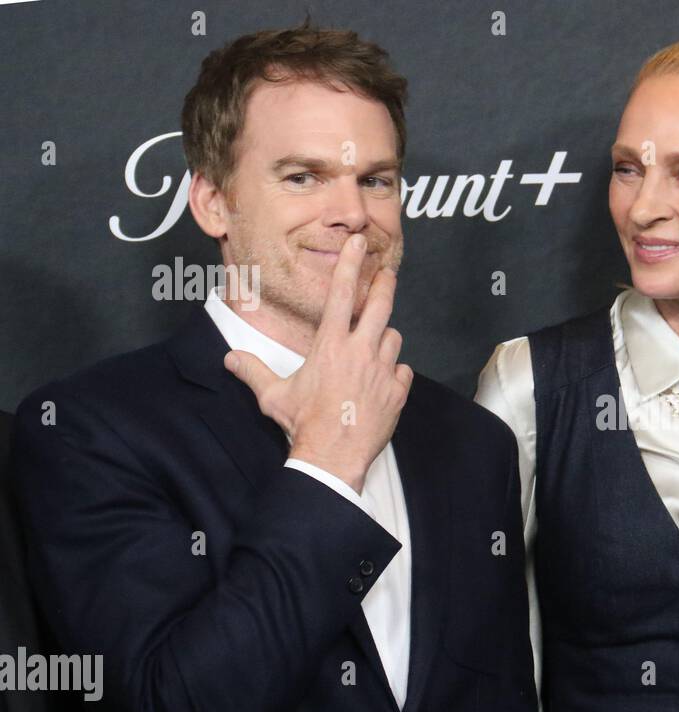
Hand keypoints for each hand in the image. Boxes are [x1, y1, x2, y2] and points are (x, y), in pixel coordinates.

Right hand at [224, 233, 412, 493]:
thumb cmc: (303, 424)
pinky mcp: (398, 392)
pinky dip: (396, 373)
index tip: (357, 243)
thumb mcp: (273, 396)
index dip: (349, 264)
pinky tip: (384, 382)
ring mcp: (383, 371)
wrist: (332, 456)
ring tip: (374, 349)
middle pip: (380, 305)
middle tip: (386, 273)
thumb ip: (253, 371)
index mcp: (330, 346)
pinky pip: (403, 371)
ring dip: (385, 339)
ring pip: (393, 338)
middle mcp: (360, 352)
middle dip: (384, 284)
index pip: (340, 294)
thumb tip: (230, 358)